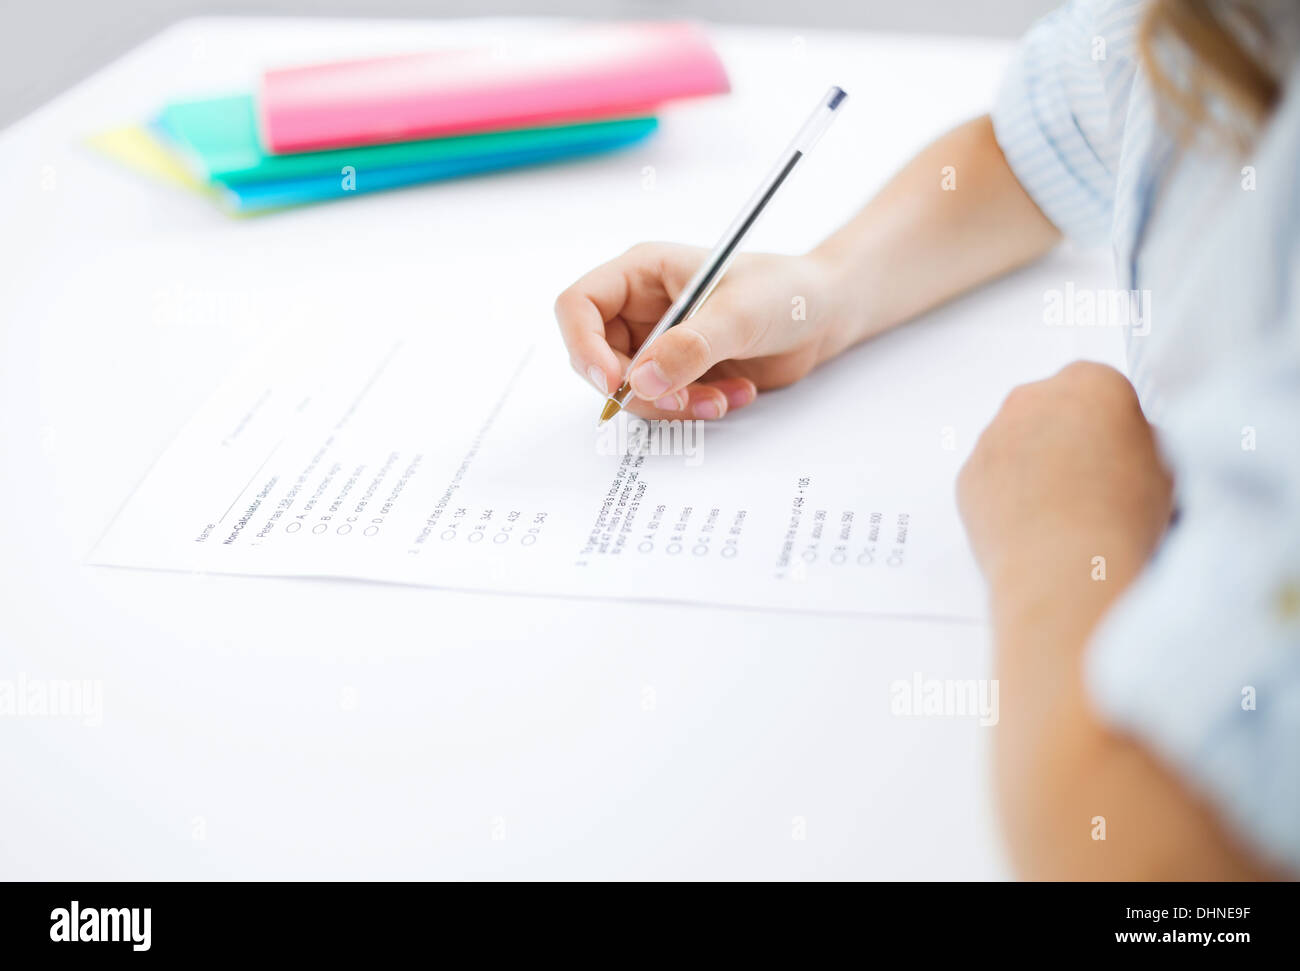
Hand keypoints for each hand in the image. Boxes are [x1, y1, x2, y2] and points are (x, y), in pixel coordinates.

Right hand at [554, 243, 860, 419]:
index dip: (583, 346)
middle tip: (686, 400)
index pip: (578, 306)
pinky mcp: (678, 374)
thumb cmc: (784, 292)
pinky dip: (696, 410)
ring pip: (631, 392)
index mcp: (641, 274)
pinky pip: (664, 406)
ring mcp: (656, 344)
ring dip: (674, 406)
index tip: (614, 382)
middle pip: (598, 361)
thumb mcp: (740, 313)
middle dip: (641, 391)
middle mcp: (640, 309)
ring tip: (723, 397)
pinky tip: (735, 393)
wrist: (823, 315)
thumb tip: (641, 381)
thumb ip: (691, 346)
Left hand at [957, 361, 1173, 608]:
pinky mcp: (966, 475)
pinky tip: (1032, 527)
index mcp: (1089, 382)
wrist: (1064, 567)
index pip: (1104, 389)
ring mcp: (991, 436)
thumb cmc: (1124, 514)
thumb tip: (1127, 445)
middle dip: (1069, 437)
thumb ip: (1142, 439)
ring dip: (1036, 466)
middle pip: (1053, 409)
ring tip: (1062, 513)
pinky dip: (1008, 496)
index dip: (1116, 424)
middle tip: (1091, 484)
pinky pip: (992, 478)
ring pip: (1018, 442)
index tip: (1124, 454)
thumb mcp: (1165, 465)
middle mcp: (1031, 398)